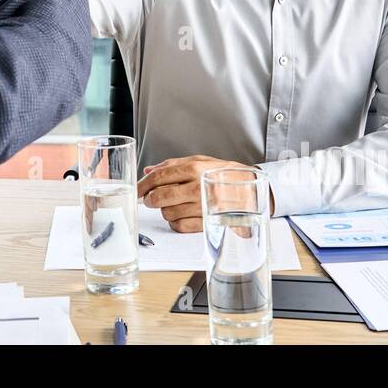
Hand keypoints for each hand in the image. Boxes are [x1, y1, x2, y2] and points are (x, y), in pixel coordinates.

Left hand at [136, 155, 250, 232]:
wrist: (251, 190)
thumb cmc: (223, 174)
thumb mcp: (200, 161)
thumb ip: (172, 165)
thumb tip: (148, 171)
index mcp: (194, 168)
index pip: (158, 177)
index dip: (143, 185)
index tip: (137, 190)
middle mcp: (197, 187)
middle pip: (159, 197)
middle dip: (150, 200)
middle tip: (151, 199)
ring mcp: (202, 207)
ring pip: (167, 213)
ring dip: (166, 211)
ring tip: (174, 205)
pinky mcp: (207, 223)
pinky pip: (179, 226)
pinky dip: (176, 223)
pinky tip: (181, 215)